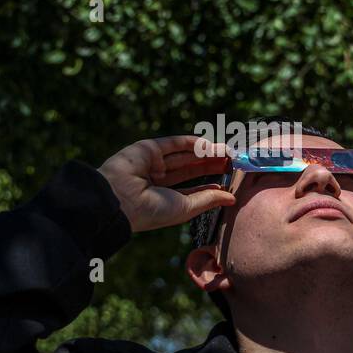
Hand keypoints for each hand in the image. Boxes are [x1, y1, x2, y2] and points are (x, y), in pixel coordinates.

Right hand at [98, 135, 235, 232]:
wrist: (121, 199)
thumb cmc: (151, 211)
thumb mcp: (185, 207)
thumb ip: (208, 199)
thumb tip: (231, 198)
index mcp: (164, 198)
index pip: (191, 189)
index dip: (209, 184)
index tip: (227, 181)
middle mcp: (158, 180)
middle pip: (190, 169)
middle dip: (211, 164)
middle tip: (232, 161)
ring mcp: (152, 163)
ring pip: (184, 155)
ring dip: (206, 152)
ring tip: (227, 152)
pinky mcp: (148, 149)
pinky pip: (173, 143)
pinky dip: (191, 142)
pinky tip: (209, 144)